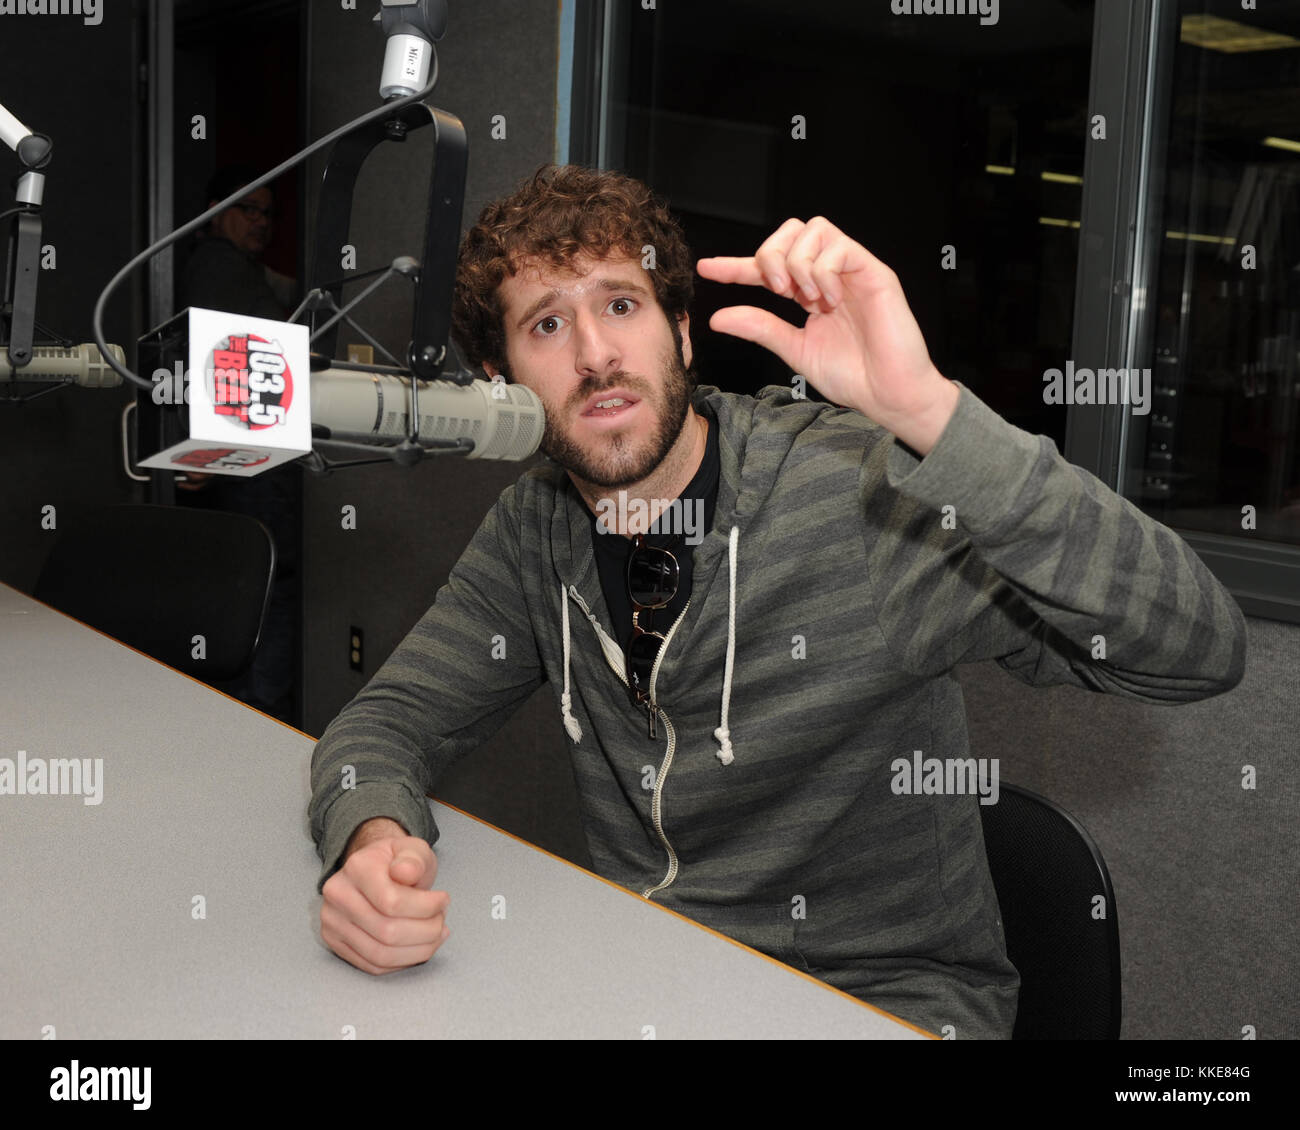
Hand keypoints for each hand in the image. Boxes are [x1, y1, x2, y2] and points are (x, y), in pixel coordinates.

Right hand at [320, 822, 448, 974]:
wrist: (373, 870)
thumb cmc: (397, 861)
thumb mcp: (412, 849)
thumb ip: (414, 858)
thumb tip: (406, 870)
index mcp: (357, 868)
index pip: (392, 901)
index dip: (426, 907)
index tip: (444, 901)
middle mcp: (338, 896)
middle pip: (387, 932)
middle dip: (425, 931)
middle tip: (441, 920)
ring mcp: (332, 922)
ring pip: (380, 954)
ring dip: (417, 951)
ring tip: (435, 935)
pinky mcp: (335, 943)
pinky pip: (373, 965)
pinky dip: (402, 961)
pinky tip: (419, 947)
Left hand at [696, 217, 958, 453]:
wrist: (890, 395)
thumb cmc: (853, 375)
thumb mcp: (795, 351)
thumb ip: (761, 329)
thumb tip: (719, 317)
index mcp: (810, 292)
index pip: (769, 267)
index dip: (736, 265)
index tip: (707, 269)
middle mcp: (830, 275)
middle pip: (792, 230)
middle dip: (772, 253)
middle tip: (775, 289)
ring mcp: (853, 271)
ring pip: (814, 230)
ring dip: (798, 263)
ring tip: (806, 299)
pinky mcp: (875, 273)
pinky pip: (841, 249)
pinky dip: (825, 273)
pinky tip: (830, 301)